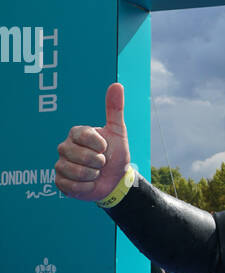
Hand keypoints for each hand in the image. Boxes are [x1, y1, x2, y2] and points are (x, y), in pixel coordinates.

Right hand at [55, 83, 129, 201]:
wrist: (115, 180)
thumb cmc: (115, 154)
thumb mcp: (118, 132)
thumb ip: (115, 109)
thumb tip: (116, 85)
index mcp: (76, 133)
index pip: (83, 135)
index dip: (98, 145)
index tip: (105, 148)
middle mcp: (65, 147)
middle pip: (79, 156)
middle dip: (98, 162)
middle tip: (102, 163)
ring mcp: (60, 165)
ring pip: (75, 172)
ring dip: (92, 175)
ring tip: (95, 173)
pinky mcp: (60, 182)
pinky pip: (71, 186)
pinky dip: (86, 188)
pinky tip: (89, 184)